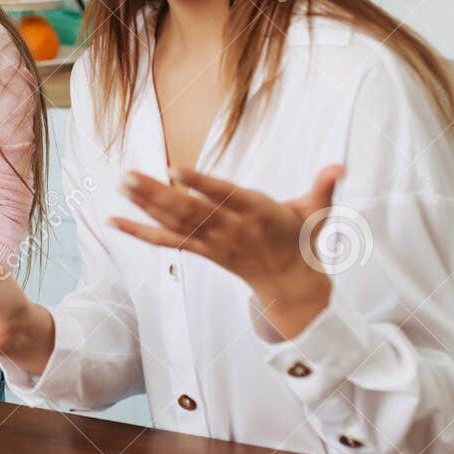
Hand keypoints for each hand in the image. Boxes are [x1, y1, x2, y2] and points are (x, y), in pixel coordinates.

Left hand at [110, 163, 345, 338]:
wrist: (291, 285)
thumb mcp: (317, 212)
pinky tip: (115, 221)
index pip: (225, 196)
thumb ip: (324, 187)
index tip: (175, 170)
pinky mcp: (202, 251)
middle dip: (156, 193)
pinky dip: (140, 231)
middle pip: (189, 210)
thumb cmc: (301, 239)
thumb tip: (339, 168)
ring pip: (175, 222)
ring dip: (144, 204)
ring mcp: (214, 242)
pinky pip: (166, 241)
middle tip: (128, 175)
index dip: (200, 183)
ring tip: (120, 185)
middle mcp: (231, 229)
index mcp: (258, 212)